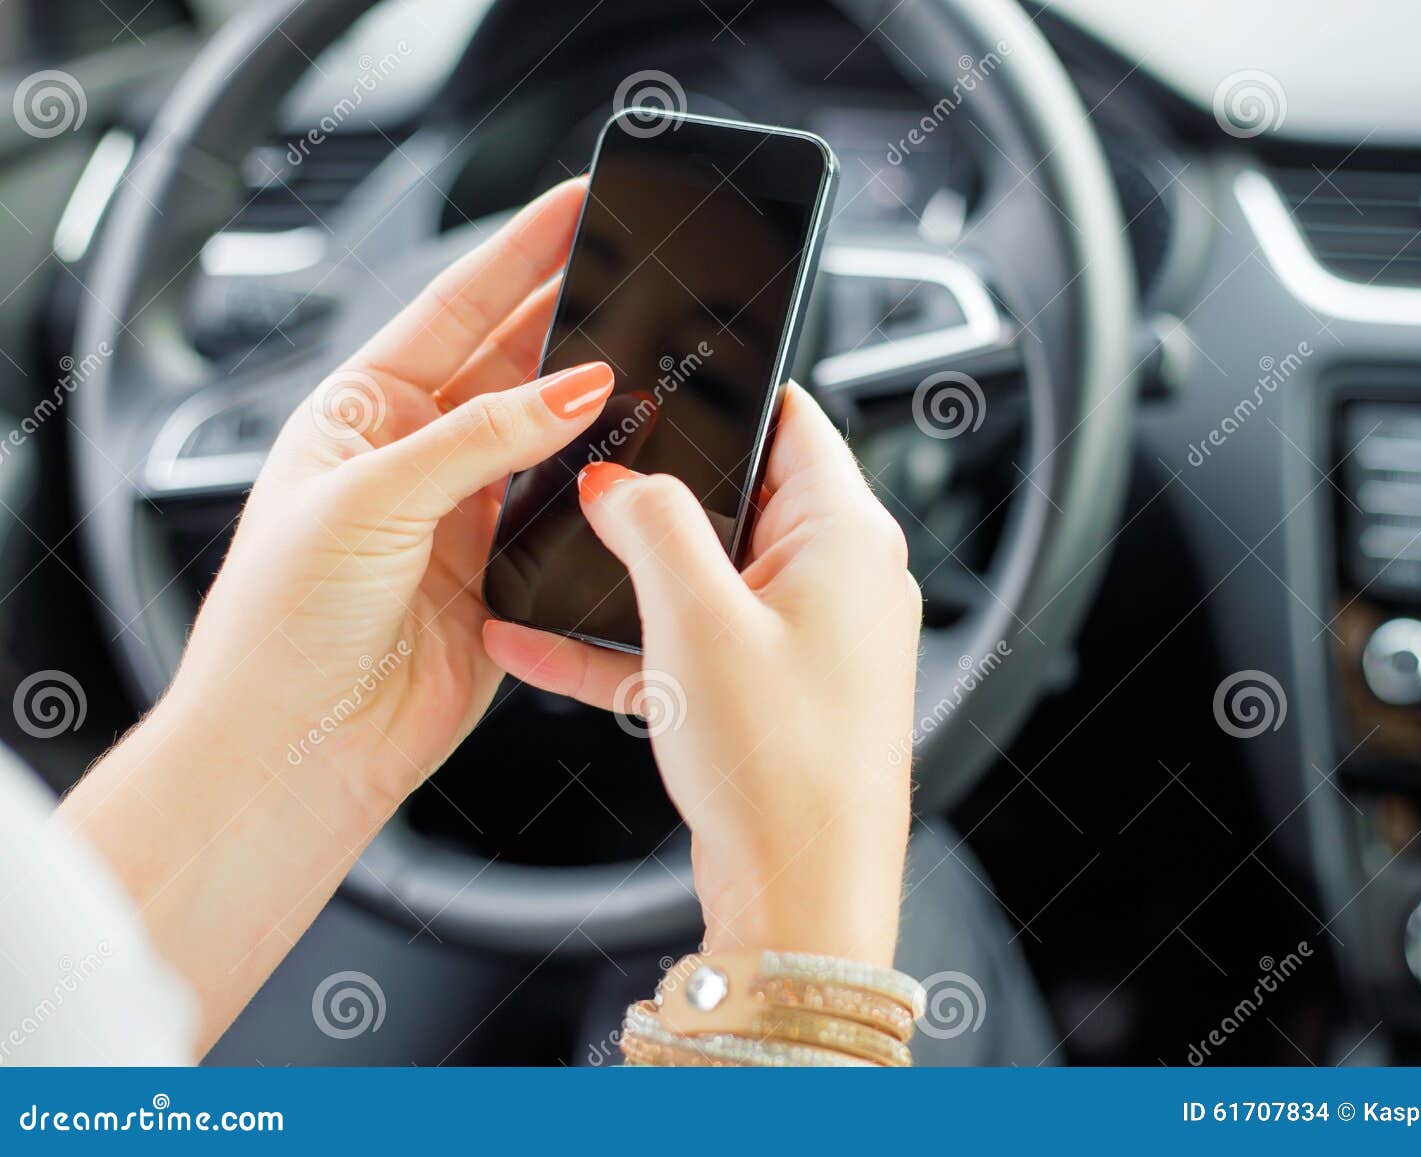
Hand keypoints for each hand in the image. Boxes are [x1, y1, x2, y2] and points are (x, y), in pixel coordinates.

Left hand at [167, 177, 610, 810]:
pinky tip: (633, 460)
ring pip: (546, 436)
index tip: (575, 209)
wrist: (296, 744)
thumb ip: (480, 439)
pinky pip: (563, 511)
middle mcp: (414, 455)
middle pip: (509, 360)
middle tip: (638, 271)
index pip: (452, 309)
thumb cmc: (282, 622)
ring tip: (651, 359)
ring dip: (592, 403)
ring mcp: (461, 515)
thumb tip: (572, 388)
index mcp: (361, 412)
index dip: (517, 254)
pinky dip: (599, 485)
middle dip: (570, 314)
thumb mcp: (370, 499)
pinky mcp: (502, 575)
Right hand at [483, 386, 921, 966]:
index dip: (719, 394)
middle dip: (658, 493)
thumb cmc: (782, 765)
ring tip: (548, 565)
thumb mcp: (696, 616)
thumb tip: (619, 480)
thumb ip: (652, 523)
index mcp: (847, 533)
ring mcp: (814, 641)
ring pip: (710, 578)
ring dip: (632, 579)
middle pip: (741, 497)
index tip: (652, 387)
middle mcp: (844, 579)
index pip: (790, 417)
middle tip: (582, 477)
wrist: (805, 898)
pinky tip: (542, 648)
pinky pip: (698, 647)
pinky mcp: (781, 694)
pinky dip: (633, 645)